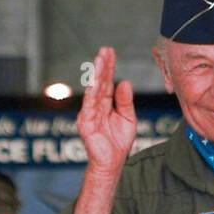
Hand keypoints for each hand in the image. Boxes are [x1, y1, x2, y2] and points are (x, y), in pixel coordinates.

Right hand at [76, 47, 136, 181]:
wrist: (113, 162)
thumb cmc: (119, 141)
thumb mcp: (128, 118)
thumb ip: (125, 101)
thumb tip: (124, 82)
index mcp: (106, 103)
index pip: (107, 81)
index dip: (109, 67)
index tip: (110, 52)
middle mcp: (96, 105)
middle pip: (99, 82)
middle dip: (102, 66)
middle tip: (104, 50)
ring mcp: (89, 113)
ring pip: (93, 91)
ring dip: (96, 75)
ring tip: (99, 61)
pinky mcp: (86, 123)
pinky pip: (89, 106)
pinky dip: (91, 94)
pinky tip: (93, 83)